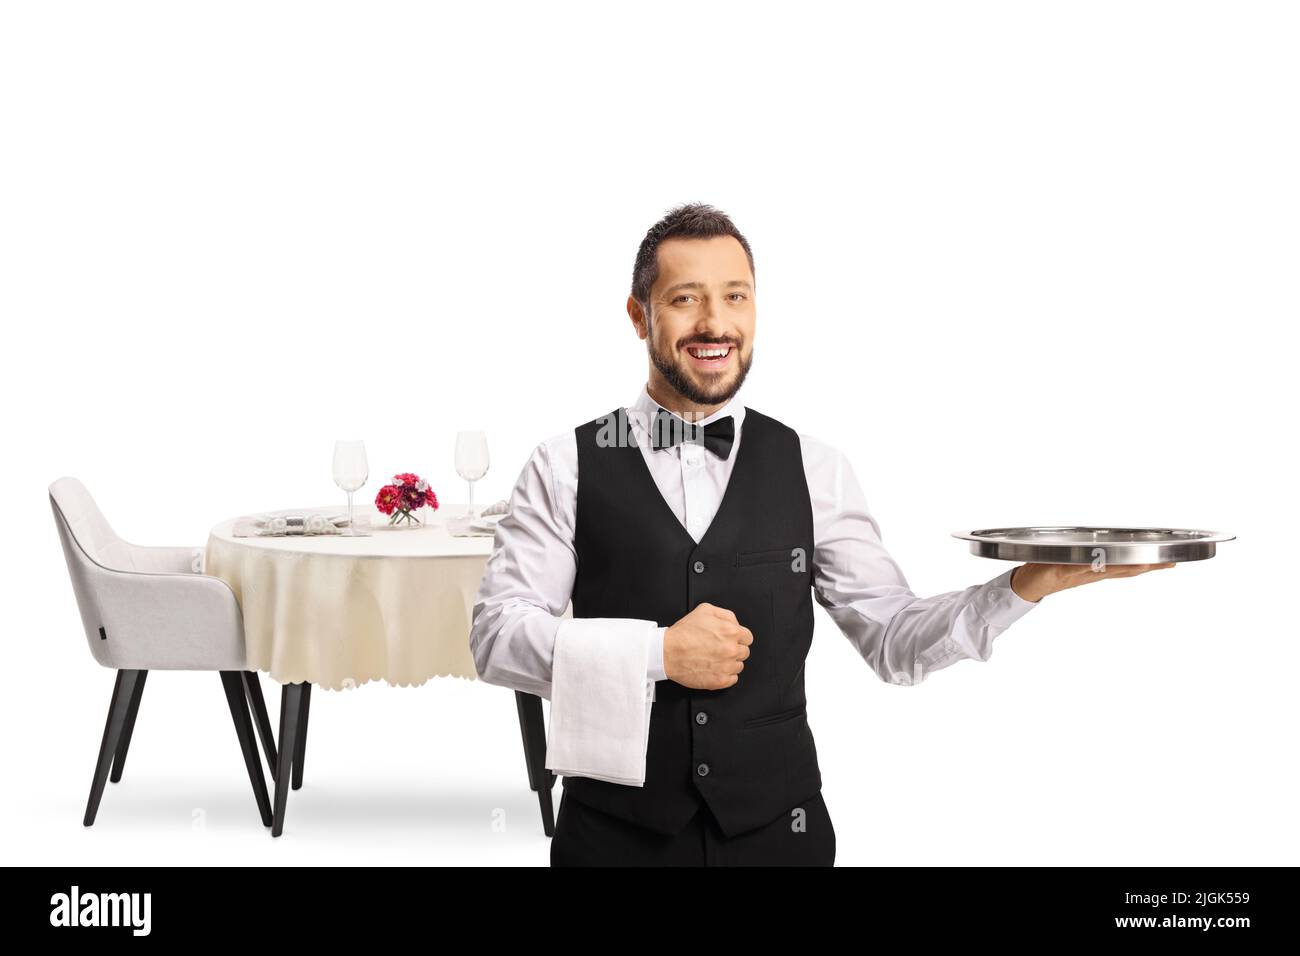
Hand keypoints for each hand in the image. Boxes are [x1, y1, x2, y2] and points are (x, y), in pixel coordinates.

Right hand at [663, 602, 752, 689]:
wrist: (667, 652)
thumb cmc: (683, 633)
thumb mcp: (704, 610)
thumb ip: (725, 615)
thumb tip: (735, 623)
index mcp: (730, 631)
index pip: (748, 637)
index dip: (738, 638)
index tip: (730, 640)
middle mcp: (731, 649)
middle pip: (744, 652)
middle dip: (734, 650)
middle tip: (719, 649)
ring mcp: (726, 666)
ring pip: (739, 666)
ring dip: (730, 663)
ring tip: (714, 659)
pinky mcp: (720, 680)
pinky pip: (733, 679)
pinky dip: (726, 675)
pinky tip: (714, 669)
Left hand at [1010, 561, 1176, 602]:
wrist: (1027, 584)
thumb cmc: (1050, 571)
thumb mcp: (1077, 564)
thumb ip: (1094, 559)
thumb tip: (1110, 553)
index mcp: (1097, 571)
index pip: (1128, 568)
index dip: (1151, 565)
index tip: (1173, 562)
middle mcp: (1091, 573)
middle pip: (1123, 570)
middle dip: (1146, 566)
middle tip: (1169, 563)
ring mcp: (1076, 573)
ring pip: (1104, 569)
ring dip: (1123, 566)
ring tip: (1144, 563)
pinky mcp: (1058, 570)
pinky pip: (1074, 566)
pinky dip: (1087, 564)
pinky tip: (1098, 561)